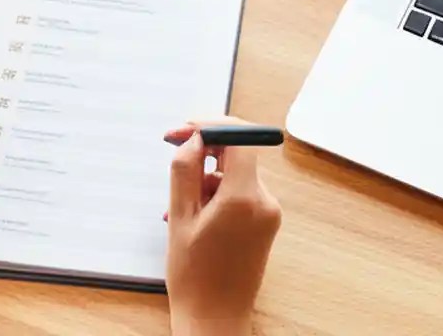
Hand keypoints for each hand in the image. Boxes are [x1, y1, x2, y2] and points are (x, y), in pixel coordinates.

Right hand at [164, 118, 281, 335]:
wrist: (215, 319)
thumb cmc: (194, 277)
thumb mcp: (179, 217)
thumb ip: (184, 171)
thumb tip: (194, 139)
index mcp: (244, 198)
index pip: (239, 138)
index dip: (210, 126)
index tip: (184, 129)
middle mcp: (265, 202)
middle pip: (237, 156)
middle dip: (203, 155)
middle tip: (173, 157)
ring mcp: (269, 214)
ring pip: (235, 176)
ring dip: (205, 181)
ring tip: (178, 210)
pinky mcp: (266, 224)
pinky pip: (240, 194)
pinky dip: (216, 196)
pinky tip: (193, 217)